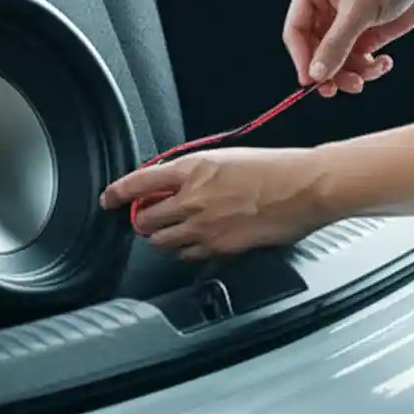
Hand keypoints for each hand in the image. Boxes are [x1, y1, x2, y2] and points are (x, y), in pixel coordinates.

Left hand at [99, 147, 331, 259]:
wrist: (305, 187)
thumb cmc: (273, 168)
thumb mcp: (224, 158)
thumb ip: (193, 172)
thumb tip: (173, 184)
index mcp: (192, 169)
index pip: (139, 182)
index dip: (117, 192)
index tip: (108, 199)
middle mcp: (192, 198)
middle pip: (145, 219)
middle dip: (143, 220)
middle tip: (148, 218)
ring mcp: (204, 226)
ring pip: (162, 241)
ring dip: (162, 237)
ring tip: (174, 230)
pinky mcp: (220, 247)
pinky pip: (187, 255)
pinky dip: (185, 250)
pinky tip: (196, 242)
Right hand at [285, 0, 413, 96]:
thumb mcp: (361, 9)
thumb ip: (336, 44)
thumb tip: (316, 75)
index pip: (296, 30)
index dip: (302, 57)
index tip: (312, 81)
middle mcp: (322, 6)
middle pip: (314, 50)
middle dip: (329, 70)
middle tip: (340, 88)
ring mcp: (342, 22)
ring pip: (334, 60)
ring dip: (349, 73)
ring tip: (366, 77)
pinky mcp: (362, 33)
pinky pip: (355, 61)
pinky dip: (367, 68)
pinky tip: (383, 63)